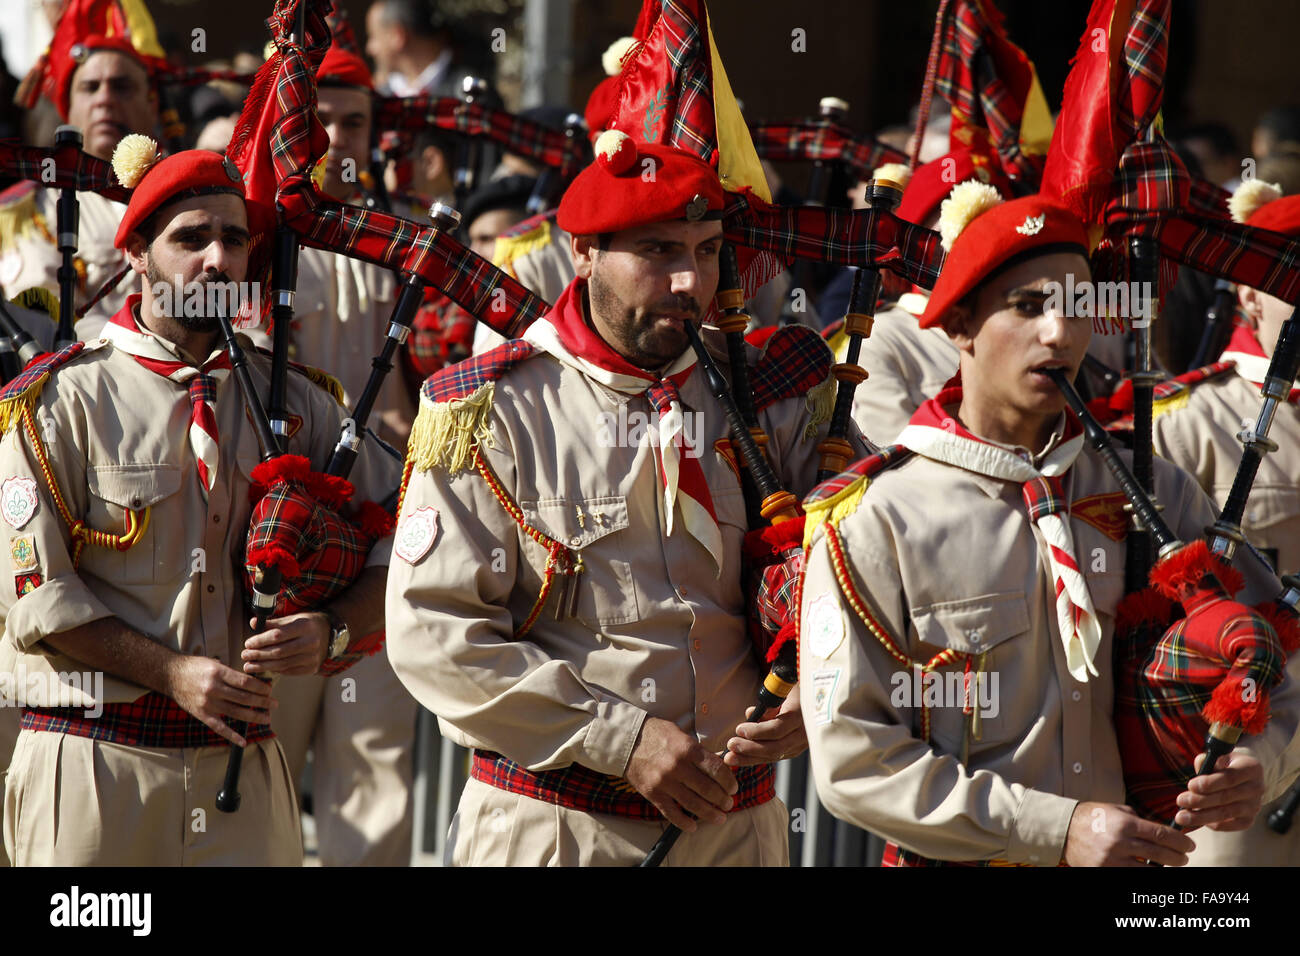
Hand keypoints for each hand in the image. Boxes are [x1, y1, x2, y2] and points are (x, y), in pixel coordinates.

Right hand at [164, 655, 275, 745]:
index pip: (246, 682)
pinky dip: (232, 736)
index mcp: (218, 673)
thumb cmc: (194, 667)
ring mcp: (207, 703)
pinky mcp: (201, 714)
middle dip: (263, 702)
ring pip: (236, 712)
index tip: (270, 690)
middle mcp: (213, 689)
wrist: (170, 675)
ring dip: (254, 716)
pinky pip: (219, 727)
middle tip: (274, 704)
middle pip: (244, 698)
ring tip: (267, 718)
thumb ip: (231, 673)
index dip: (261, 688)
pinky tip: (243, 741)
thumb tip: (253, 682)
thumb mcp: (214, 663)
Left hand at [242, 611, 328, 676]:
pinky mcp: (312, 668)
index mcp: (305, 626)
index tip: (248, 643)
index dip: (260, 641)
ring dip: (262, 666)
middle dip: (258, 655)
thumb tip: (253, 623)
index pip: (278, 635)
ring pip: (282, 664)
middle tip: (244, 655)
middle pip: (278, 652)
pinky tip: (265, 668)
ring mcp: (312, 657)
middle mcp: (311, 642)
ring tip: (249, 665)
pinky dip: (275, 670)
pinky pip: (289, 671)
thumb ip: (273, 623)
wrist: (330, 635)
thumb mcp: (293, 619)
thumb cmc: (307, 624)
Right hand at [625, 717, 737, 831]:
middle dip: (722, 800)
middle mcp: (678, 767)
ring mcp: (665, 782)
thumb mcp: (681, 735)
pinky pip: (671, 813)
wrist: (627, 740)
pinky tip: (693, 826)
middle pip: (708, 790)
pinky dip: (684, 822)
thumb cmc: (657, 734)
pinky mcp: (653, 794)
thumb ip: (698, 751)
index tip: (733, 788)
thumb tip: (719, 768)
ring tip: (720, 817)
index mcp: (688, 749)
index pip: (717, 769)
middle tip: (728, 804)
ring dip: (710, 814)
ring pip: (693, 804)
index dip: (729, 782)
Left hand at [724, 684, 805, 767]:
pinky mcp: (797, 749)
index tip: (739, 729)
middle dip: (750, 749)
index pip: (777, 729)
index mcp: (801, 713)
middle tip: (731, 745)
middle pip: (776, 748)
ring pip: (776, 756)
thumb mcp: (783, 689)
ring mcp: (802, 743)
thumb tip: (750, 714)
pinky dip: (758, 758)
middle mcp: (804, 732)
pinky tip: (742, 757)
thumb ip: (768, 703)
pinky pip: (777, 756)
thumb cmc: (797, 687)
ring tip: (731, 757)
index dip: (757, 732)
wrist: (818, 696)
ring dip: (750, 758)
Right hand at [1063, 801, 1195, 866]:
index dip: (1180, 841)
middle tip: (1184, 857)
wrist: (1065, 829)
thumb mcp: (1117, 810)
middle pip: (1160, 854)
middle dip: (1177, 857)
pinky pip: (1131, 875)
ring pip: (1149, 870)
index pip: (1161, 834)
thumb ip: (1138, 820)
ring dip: (1162, 868)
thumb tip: (1162, 831)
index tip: (1190, 845)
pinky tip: (1147, 868)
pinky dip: (1142, 872)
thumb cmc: (1093, 817)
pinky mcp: (1104, 871)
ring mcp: (1112, 860)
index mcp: (1125, 824)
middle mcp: (1120, 842)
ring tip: (1167, 864)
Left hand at [1174, 751, 1264, 831]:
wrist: (1243, 778)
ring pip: (1226, 813)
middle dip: (1200, 800)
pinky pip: (1230, 825)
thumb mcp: (1219, 757)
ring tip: (1182, 817)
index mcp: (1251, 768)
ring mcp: (1254, 806)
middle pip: (1226, 797)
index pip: (1230, 778)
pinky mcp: (1249, 819)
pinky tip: (1197, 821)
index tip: (1190, 786)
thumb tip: (1199, 767)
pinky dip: (1213, 824)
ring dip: (1202, 816)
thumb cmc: (1226, 765)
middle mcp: (1256, 788)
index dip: (1209, 783)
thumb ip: (1208, 760)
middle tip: (1180, 801)